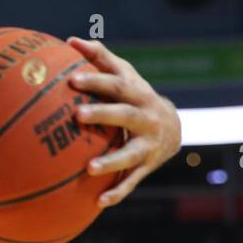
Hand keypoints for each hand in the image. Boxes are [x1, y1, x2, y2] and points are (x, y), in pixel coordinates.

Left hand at [67, 37, 181, 207]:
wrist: (173, 126)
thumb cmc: (134, 94)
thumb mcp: (123, 74)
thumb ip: (99, 57)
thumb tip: (69, 40)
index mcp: (136, 93)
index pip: (115, 84)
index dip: (95, 81)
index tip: (72, 79)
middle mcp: (146, 118)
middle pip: (124, 115)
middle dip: (102, 114)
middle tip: (77, 116)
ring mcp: (148, 144)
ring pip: (130, 154)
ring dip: (110, 161)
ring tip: (88, 169)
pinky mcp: (147, 166)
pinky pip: (132, 182)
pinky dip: (117, 192)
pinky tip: (98, 202)